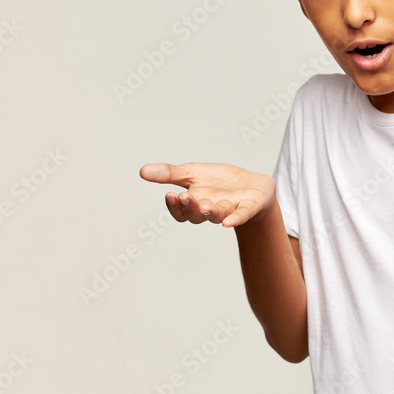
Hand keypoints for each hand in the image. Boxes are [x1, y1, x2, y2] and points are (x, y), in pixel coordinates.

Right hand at [139, 162, 275, 227]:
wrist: (251, 185)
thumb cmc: (219, 182)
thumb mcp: (193, 173)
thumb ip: (170, 173)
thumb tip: (142, 171)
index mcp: (195, 203)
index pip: (181, 212)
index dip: (175, 207)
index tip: (170, 195)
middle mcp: (211, 210)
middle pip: (197, 215)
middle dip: (190, 207)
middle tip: (184, 196)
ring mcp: (230, 209)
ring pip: (218, 214)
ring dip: (211, 212)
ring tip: (205, 206)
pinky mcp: (249, 206)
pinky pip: (242, 214)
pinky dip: (236, 218)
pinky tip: (229, 222)